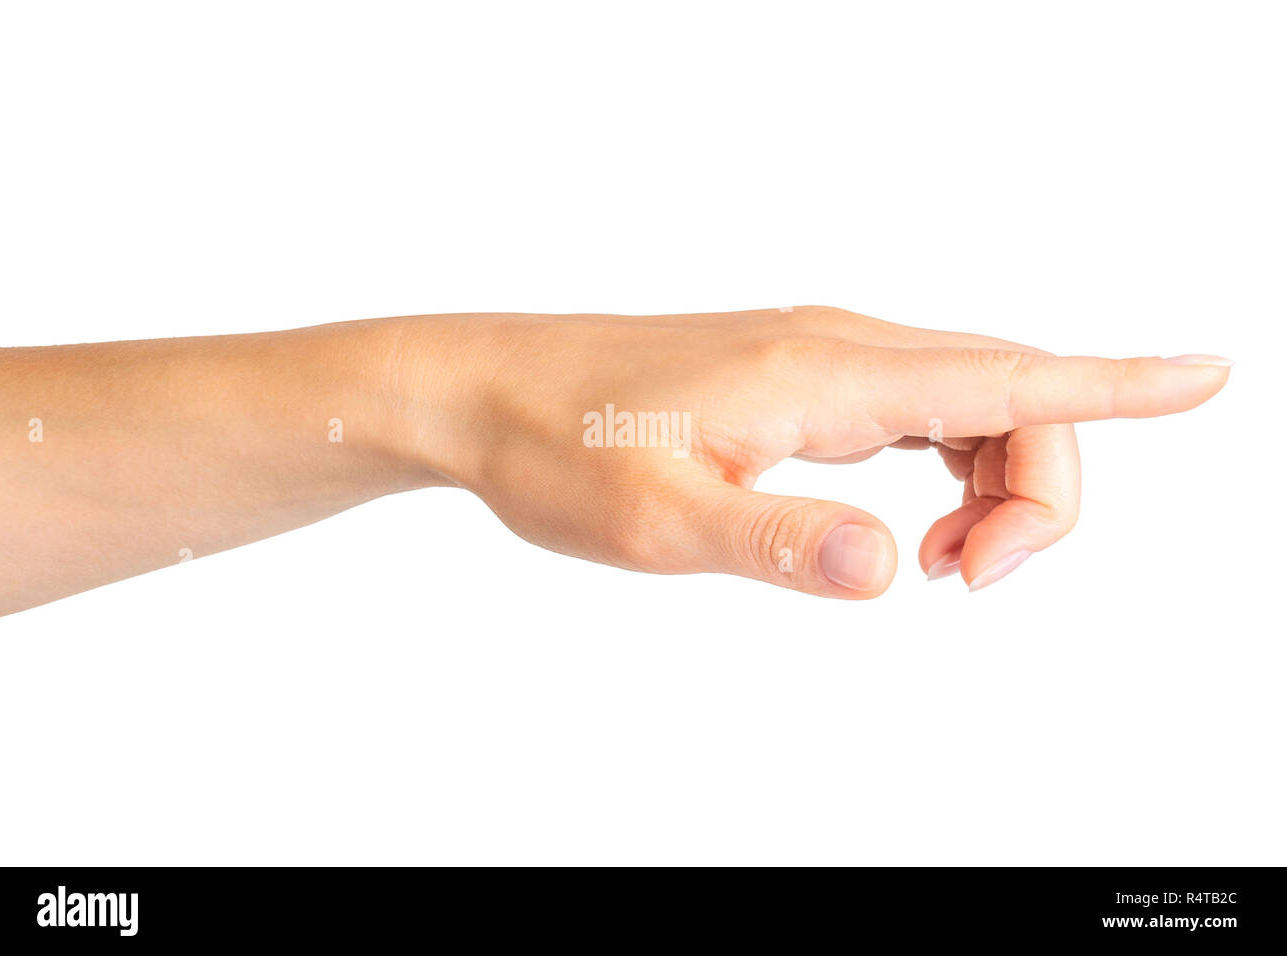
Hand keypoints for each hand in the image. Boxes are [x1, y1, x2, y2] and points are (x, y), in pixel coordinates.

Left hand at [404, 307, 1229, 596]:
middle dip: (1039, 493)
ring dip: (995, 484)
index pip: (1004, 374)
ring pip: (970, 402)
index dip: (1118, 382)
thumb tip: (894, 569)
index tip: (1208, 378)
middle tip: (969, 590)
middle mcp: (840, 349)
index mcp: (825, 375)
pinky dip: (951, 465)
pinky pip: (919, 409)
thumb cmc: (560, 447)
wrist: (488, 392)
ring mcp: (820, 358)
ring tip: (944, 572)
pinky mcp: (796, 379)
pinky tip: (912, 524)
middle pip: (1010, 396)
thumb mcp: (659, 520)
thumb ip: (778, 542)